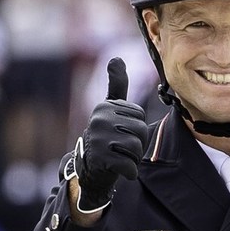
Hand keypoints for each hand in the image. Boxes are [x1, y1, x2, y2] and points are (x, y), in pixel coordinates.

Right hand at [68, 58, 145, 211]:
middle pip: (140, 130)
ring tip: (119, 157)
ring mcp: (98, 139)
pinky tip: (119, 170)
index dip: (136, 128)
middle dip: (137, 144)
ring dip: (133, 158)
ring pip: (136, 148)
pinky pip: (130, 166)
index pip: (140, 115)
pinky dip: (129, 172)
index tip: (121, 133)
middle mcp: (99, 119)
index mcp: (105, 106)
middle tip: (121, 148)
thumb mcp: (111, 109)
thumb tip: (116, 58)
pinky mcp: (100, 159)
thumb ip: (117, 85)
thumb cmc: (106, 136)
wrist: (89, 168)